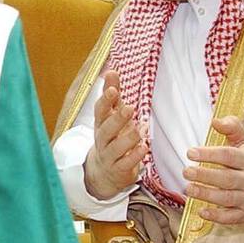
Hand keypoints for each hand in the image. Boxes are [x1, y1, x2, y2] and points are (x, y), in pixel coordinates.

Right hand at [83, 70, 147, 199]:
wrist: (103, 172)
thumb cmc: (110, 138)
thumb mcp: (110, 117)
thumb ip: (112, 96)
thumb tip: (111, 70)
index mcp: (101, 124)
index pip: (100, 111)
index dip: (105, 101)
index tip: (111, 89)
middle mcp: (102, 139)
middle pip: (107, 129)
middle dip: (117, 118)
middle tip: (130, 108)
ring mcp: (109, 156)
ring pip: (116, 147)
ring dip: (129, 137)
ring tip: (141, 128)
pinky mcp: (118, 169)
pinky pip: (126, 163)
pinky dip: (135, 156)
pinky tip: (144, 147)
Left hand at [184, 117, 243, 224]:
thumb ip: (233, 128)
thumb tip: (215, 120)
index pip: (229, 156)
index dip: (209, 154)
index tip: (191, 152)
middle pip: (227, 178)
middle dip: (205, 176)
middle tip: (186, 171)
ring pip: (227, 198)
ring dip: (207, 195)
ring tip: (189, 189)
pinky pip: (231, 217)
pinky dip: (216, 217)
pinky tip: (201, 212)